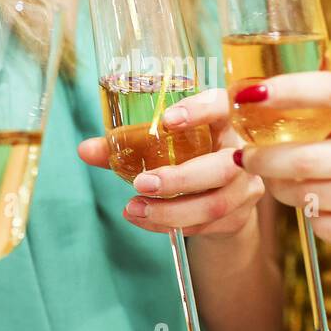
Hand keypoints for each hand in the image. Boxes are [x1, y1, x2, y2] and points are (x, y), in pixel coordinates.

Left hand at [77, 87, 264, 237]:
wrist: (224, 198)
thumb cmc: (189, 157)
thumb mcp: (162, 146)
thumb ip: (127, 145)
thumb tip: (85, 150)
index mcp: (224, 120)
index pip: (221, 106)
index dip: (198, 111)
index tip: (167, 120)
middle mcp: (242, 151)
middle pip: (221, 167)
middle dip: (179, 178)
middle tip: (140, 183)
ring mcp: (246, 186)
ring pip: (213, 204)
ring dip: (169, 211)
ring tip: (133, 208)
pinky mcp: (240, 216)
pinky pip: (206, 225)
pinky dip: (170, 225)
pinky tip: (145, 220)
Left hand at [232, 73, 330, 257]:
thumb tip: (271, 99)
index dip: (288, 89)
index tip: (250, 92)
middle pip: (307, 159)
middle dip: (264, 158)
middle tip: (246, 155)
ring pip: (309, 196)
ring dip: (280, 188)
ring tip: (275, 179)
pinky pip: (325, 226)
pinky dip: (309, 215)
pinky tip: (312, 204)